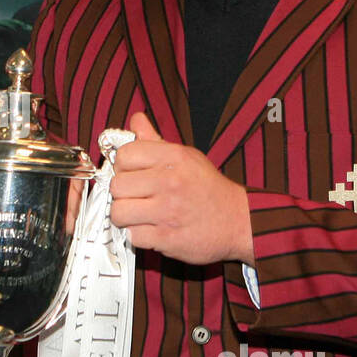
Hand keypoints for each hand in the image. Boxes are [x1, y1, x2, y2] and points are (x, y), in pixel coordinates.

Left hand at [108, 112, 253, 266]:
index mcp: (173, 157)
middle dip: (123, 194)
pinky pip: (132, 236)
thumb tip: (136, 119)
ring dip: (126, 217)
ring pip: (118, 212)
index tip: (132, 174)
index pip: (124, 155)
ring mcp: (168, 211)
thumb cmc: (209, 189)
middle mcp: (170, 181)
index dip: (123, 167)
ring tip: (140, 215)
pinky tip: (151, 230)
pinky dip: (138, 236)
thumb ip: (156, 140)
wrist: (239, 221)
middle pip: (117, 185)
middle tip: (136, 197)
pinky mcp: (167, 238)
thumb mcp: (187, 157)